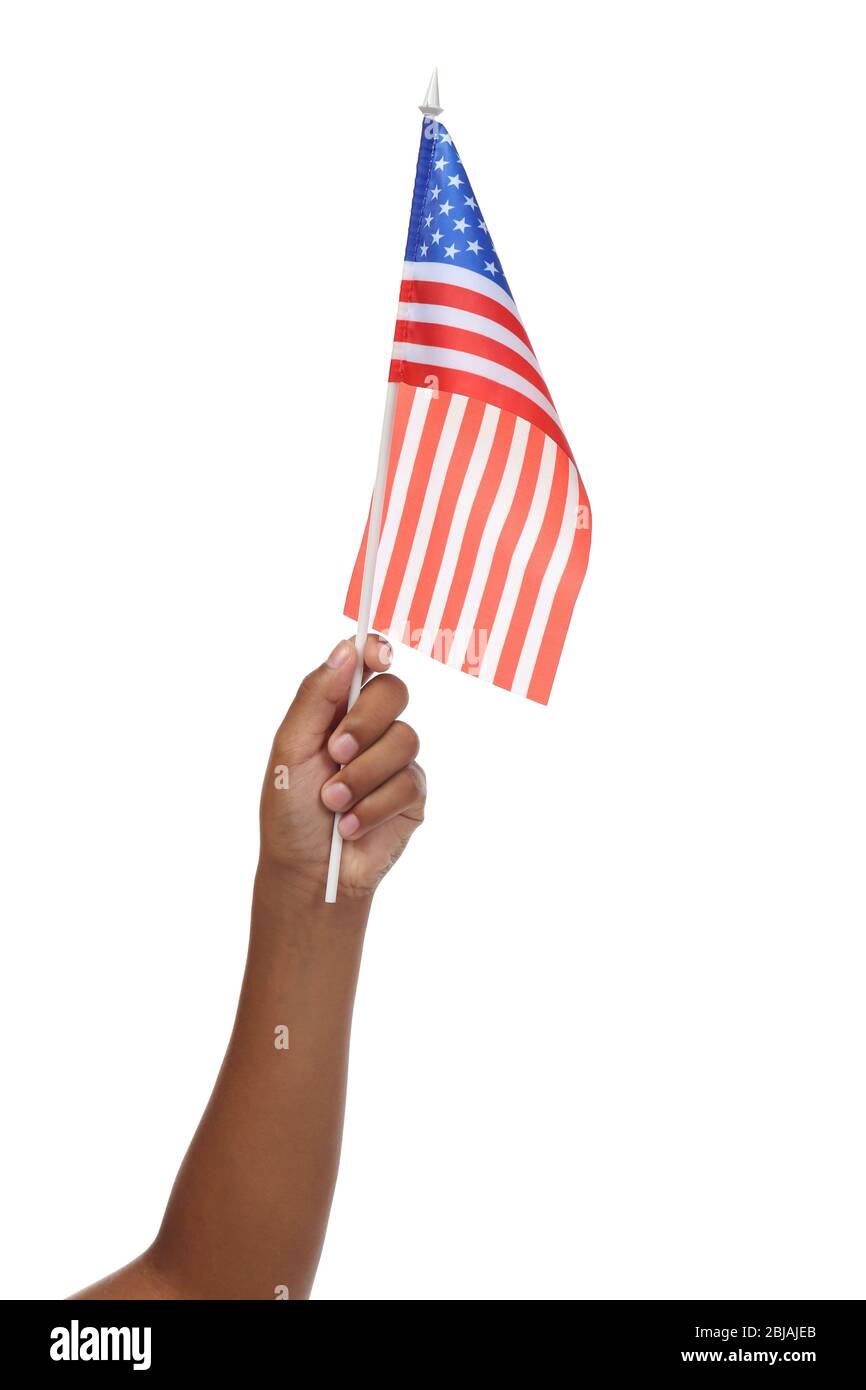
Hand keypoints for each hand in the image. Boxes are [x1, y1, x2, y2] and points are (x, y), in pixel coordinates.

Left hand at [260, 636, 425, 899]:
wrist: (307, 873)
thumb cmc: (290, 811)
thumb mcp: (290, 749)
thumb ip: (316, 696)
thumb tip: (346, 646)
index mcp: (337, 709)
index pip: (367, 665)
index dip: (377, 650)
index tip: (377, 654)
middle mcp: (371, 729)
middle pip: (394, 692)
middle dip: (365, 721)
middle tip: (336, 752)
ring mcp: (395, 761)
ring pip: (405, 739)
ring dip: (362, 775)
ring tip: (334, 803)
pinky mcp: (412, 795)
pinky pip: (408, 782)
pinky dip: (373, 807)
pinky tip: (351, 827)